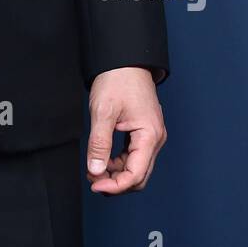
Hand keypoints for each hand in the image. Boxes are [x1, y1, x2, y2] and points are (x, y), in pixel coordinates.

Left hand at [85, 67, 166, 193]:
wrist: (125, 61)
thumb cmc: (117, 80)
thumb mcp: (103, 111)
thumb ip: (99, 143)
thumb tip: (96, 169)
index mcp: (149, 135)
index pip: (136, 174)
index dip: (115, 185)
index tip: (95, 185)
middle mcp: (155, 139)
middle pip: (139, 176)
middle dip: (115, 182)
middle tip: (92, 178)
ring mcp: (150, 136)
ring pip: (136, 168)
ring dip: (116, 174)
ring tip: (94, 169)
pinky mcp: (143, 133)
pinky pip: (133, 156)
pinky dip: (118, 162)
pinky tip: (103, 160)